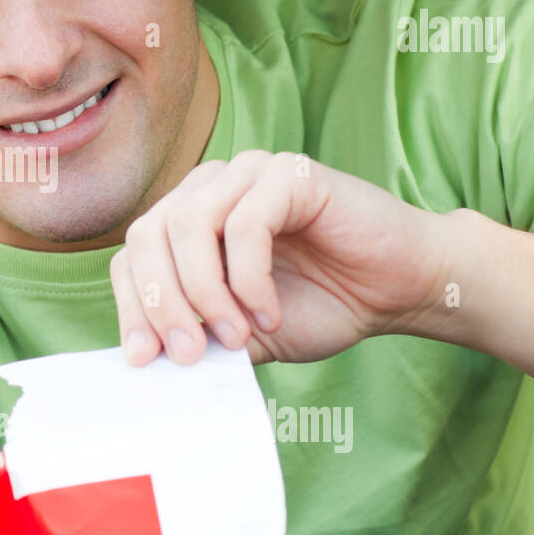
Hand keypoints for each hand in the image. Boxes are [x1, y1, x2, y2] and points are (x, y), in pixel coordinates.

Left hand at [109, 150, 449, 366]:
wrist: (401, 289)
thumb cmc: (325, 305)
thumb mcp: (244, 335)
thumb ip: (198, 337)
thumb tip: (145, 362)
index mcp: (189, 218)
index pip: (132, 254)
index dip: (131, 306)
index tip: (145, 359)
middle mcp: (211, 186)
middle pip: (148, 236)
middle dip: (162, 302)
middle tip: (188, 354)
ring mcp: (248, 172)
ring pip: (188, 226)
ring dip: (205, 292)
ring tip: (236, 335)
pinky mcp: (289, 172)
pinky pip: (246, 224)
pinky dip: (249, 280)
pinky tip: (268, 312)